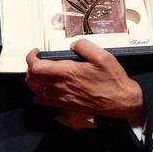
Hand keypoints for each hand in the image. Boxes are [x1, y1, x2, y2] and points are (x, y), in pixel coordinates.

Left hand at [24, 39, 144, 126]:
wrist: (122, 102)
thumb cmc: (113, 81)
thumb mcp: (103, 56)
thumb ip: (84, 46)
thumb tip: (73, 44)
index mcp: (68, 73)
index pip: (36, 67)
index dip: (31, 58)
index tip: (36, 52)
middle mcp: (61, 87)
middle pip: (31, 80)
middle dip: (30, 69)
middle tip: (38, 62)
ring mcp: (63, 99)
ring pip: (36, 93)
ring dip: (34, 82)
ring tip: (41, 74)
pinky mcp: (66, 107)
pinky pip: (45, 103)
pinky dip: (41, 95)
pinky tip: (48, 89)